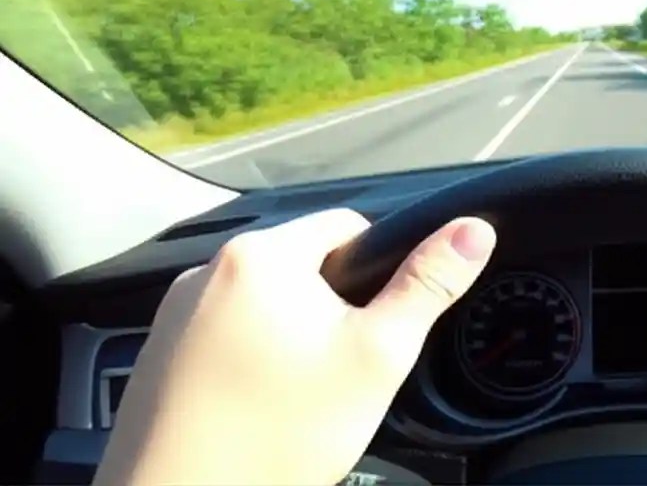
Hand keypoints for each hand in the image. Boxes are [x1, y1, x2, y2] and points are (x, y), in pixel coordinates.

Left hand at [93, 210, 494, 485]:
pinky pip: (226, 338)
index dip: (377, 277)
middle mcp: (207, 270)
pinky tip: (258, 410)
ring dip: (290, 339)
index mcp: (262, 254)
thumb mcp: (377, 356)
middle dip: (331, 315)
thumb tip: (475, 230)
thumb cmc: (278, 433)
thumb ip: (428, 285)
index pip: (348, 226)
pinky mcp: (158, 355)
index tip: (372, 331)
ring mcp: (175, 313)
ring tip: (294, 399)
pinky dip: (251, 364)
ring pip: (266, 307)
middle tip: (336, 376)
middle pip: (304, 269)